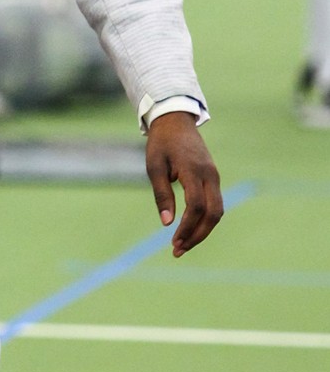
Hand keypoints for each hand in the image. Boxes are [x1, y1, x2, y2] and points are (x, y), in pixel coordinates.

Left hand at [146, 113, 222, 256]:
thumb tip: (167, 223)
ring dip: (203, 230)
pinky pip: (215, 204)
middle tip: (178, 250)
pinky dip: (205, 219)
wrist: (176, 121)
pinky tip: (190, 229)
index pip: (196, 206)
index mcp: (193, 170)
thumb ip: (162, 194)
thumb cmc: (161, 144)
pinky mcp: (213, 178)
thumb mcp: (154, 166)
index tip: (173, 242)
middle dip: (198, 235)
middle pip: (213, 213)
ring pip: (217, 211)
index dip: (187, 227)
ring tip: (183, 244)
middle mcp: (209, 175)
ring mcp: (214, 176)